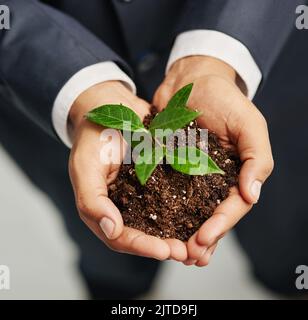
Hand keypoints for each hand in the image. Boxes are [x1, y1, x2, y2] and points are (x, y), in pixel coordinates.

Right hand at [68, 81, 187, 260]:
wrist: (112, 108)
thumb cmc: (94, 136)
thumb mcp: (85, 166)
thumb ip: (92, 200)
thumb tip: (112, 230)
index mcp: (104, 209)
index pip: (121, 237)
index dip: (143, 247)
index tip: (166, 250)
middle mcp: (125, 207)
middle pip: (146, 236)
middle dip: (167, 247)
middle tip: (189, 253)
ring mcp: (144, 195)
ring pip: (163, 223)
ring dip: (181, 234)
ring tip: (201, 242)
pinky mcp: (160, 181)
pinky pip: (174, 198)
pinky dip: (188, 210)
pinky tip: (204, 216)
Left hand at [153, 56, 273, 265]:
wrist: (191, 81)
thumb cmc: (224, 99)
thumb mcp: (249, 124)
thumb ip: (256, 158)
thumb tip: (252, 195)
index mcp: (237, 173)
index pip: (232, 206)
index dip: (220, 225)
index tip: (203, 239)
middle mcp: (215, 179)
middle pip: (211, 215)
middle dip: (202, 238)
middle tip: (189, 257)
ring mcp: (192, 175)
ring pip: (190, 211)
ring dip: (184, 233)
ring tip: (176, 253)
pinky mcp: (171, 168)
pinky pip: (167, 193)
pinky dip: (165, 212)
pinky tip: (157, 226)